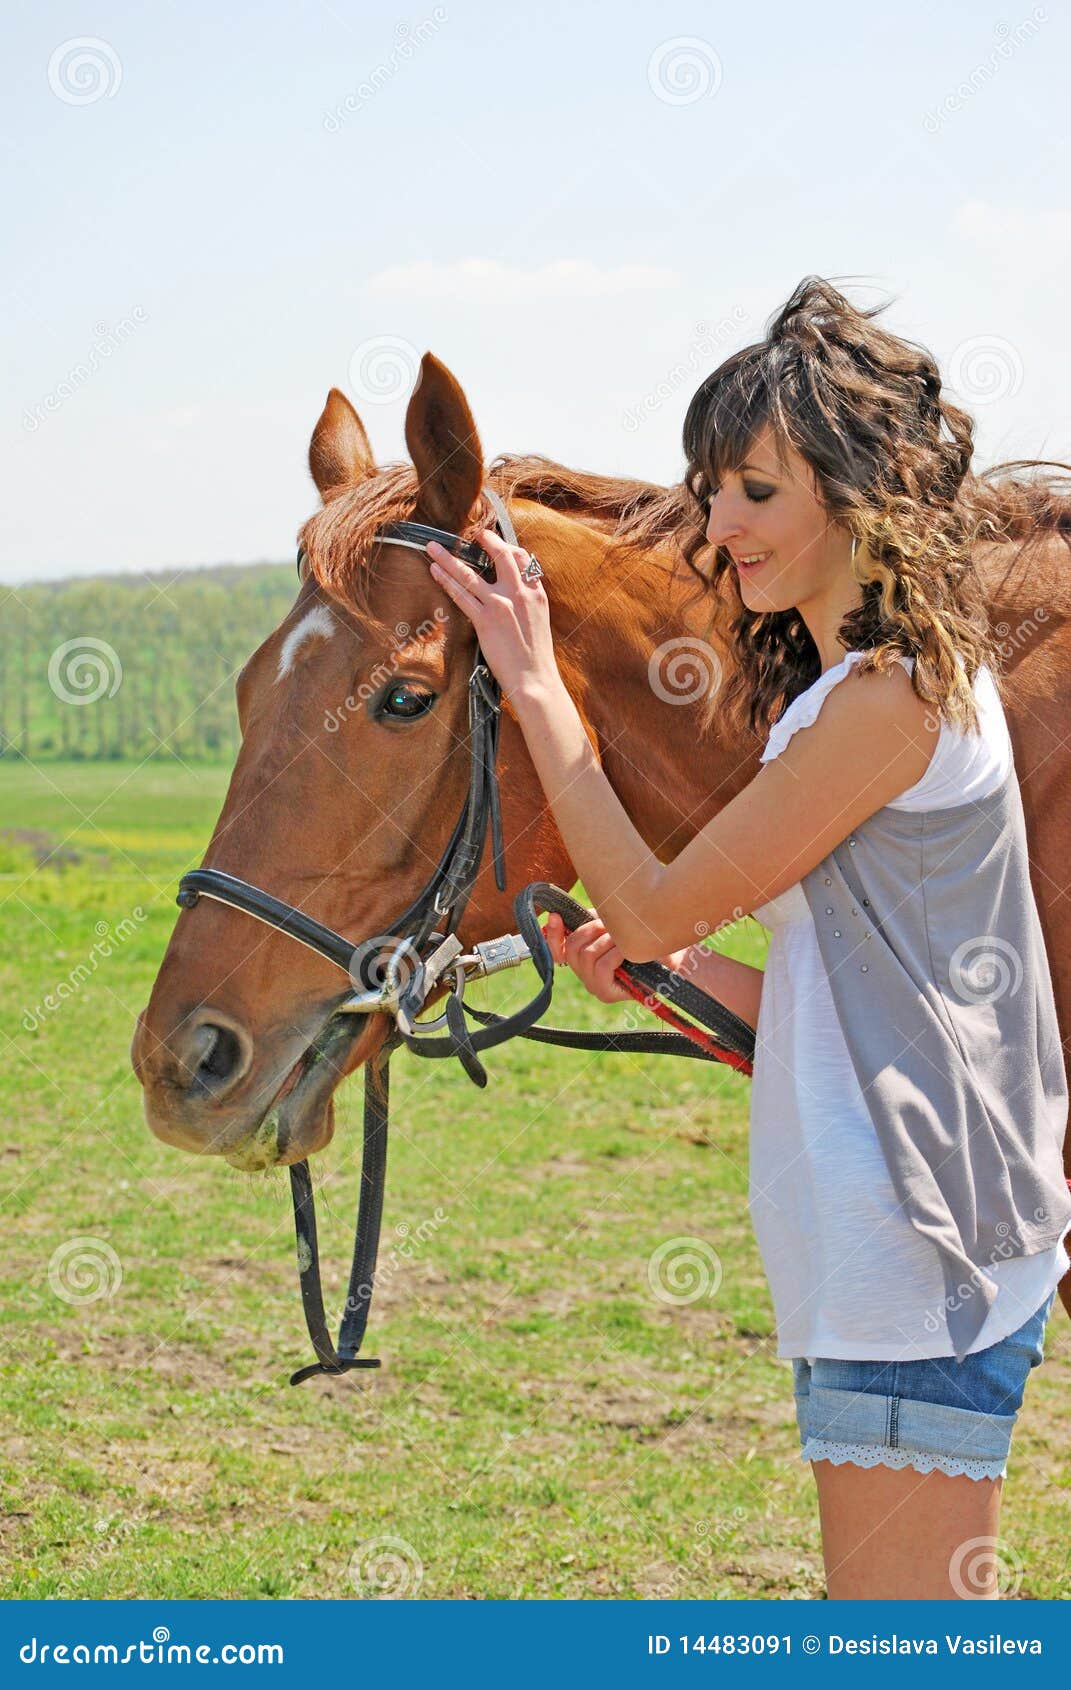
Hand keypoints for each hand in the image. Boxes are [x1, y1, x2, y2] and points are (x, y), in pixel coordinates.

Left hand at [425, 527, 560, 700]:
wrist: (534, 678)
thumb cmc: (536, 655)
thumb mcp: (539, 619)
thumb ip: (527, 600)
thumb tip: (513, 589)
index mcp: (536, 592)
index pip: (522, 558)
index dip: (507, 546)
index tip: (494, 541)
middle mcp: (519, 593)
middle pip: (500, 556)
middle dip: (485, 540)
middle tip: (473, 532)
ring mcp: (500, 605)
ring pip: (470, 574)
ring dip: (448, 557)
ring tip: (433, 546)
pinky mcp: (484, 620)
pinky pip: (460, 595)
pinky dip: (445, 581)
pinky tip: (434, 571)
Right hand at [542, 912, 687, 1003]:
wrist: (675, 957)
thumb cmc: (647, 938)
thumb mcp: (614, 925)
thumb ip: (591, 922)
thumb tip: (559, 916)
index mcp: (584, 960)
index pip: (557, 950)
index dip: (553, 934)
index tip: (554, 915)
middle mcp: (585, 976)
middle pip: (571, 948)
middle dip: (591, 930)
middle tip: (611, 924)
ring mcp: (594, 986)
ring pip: (585, 956)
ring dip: (606, 940)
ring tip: (622, 938)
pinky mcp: (606, 994)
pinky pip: (600, 967)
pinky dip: (614, 954)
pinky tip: (627, 951)